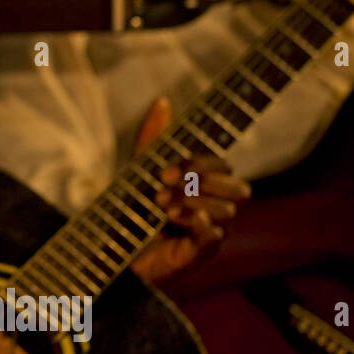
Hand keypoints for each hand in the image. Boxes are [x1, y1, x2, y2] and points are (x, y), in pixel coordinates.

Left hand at [131, 96, 251, 283]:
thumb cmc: (134, 204)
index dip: (199, 164)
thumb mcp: (141, 166)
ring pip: (227, 211)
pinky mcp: (199, 252)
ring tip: (161, 208)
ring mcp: (211, 230)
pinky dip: (201, 225)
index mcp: (206, 184)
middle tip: (164, 186)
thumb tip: (162, 100)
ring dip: (192, 203)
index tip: (164, 171)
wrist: (114, 245)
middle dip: (202, 183)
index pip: (222, 165)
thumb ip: (153, 136)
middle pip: (238, 187)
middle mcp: (215, 205)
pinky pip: (214, 237)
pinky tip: (178, 220)